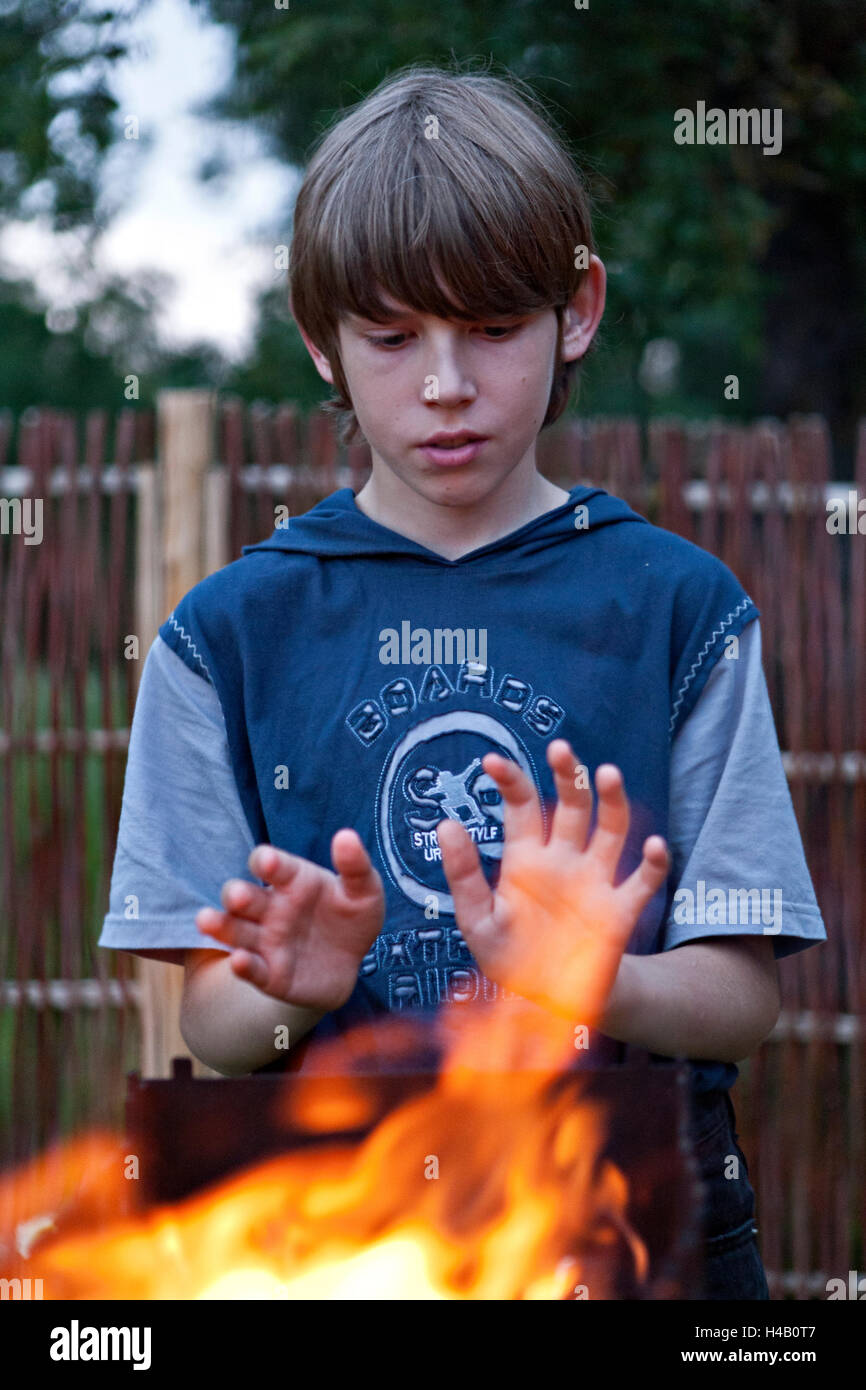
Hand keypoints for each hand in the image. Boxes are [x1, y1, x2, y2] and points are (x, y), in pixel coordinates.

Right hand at [195, 830, 384, 1010]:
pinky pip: (251, 969)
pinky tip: (239, 961)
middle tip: (238, 897)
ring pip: (235, 930)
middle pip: (242, 896)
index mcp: (291, 880)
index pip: (270, 864)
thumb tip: (347, 836)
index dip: (266, 862)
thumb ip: (356, 866)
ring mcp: (265, 941)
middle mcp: (270, 908)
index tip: (266, 863)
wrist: (348, 965)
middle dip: (236, 894)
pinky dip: (243, 965)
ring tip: (206, 921)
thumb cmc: (351, 918)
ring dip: (220, 925)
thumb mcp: (364, 891)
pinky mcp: (268, 974)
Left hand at [435, 739, 668, 1024]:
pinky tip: (654, 846)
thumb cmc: (508, 954)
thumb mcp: (476, 918)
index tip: (491, 762)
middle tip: (560, 749)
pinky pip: (642, 882)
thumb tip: (446, 824)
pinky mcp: (619, 911)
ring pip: (611, 829)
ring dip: (612, 801)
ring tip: (607, 773)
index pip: (522, 805)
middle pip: (571, 804)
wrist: (545, 1002)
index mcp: (525, 857)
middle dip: (567, 774)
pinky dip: (653, 864)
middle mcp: (563, 859)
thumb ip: (464, 873)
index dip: (511, 780)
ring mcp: (594, 881)